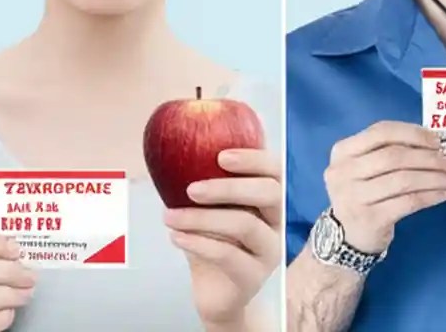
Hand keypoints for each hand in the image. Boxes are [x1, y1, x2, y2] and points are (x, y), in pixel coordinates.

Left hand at [164, 148, 281, 330]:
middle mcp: (276, 222)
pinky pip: (228, 255)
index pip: (275, 170)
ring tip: (169, 216)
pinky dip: (197, 243)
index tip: (220, 155)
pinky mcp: (253, 277)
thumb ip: (203, 183)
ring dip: (202, 217)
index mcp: (268, 200)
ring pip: (245, 224)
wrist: (217, 294)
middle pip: (269, 193)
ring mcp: (269, 251)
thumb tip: (173, 150)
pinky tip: (175, 237)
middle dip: (228, 187)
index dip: (253, 159)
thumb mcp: (209, 211)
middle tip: (191, 189)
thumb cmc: (213, 244)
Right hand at [323, 121, 445, 252]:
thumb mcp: (364, 168)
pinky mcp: (370, 219)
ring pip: (405, 180)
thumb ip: (390, 152)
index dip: (412, 134)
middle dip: (429, 157)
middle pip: (394, 156)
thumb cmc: (363, 194)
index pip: (381, 132)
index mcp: (343, 151)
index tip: (437, 140)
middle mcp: (344, 172)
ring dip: (437, 177)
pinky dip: (433, 195)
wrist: (346, 236)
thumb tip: (435, 145)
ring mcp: (355, 197)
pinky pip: (409, 202)